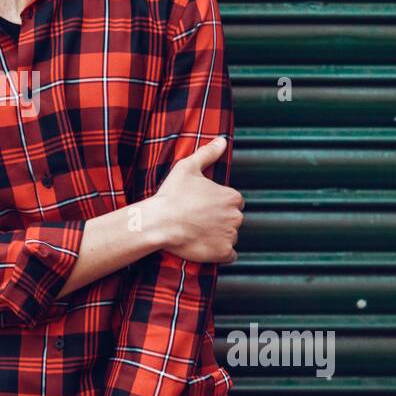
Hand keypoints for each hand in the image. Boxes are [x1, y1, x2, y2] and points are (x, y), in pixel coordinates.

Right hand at [148, 135, 243, 262]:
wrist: (160, 223)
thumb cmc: (172, 195)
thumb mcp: (187, 167)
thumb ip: (208, 153)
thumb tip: (222, 140)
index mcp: (231, 197)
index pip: (234, 202)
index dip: (218, 204)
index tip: (203, 206)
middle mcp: (235, 216)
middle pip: (233, 219)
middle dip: (220, 220)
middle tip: (198, 220)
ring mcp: (230, 236)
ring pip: (230, 236)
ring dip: (219, 236)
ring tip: (198, 233)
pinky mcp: (223, 252)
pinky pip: (230, 255)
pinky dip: (221, 253)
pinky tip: (206, 246)